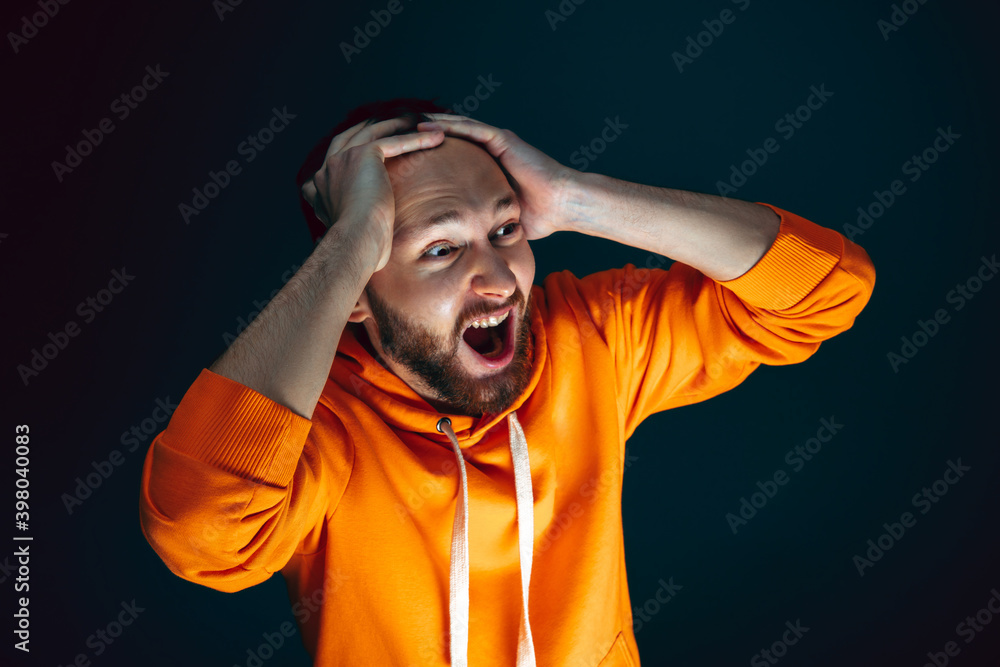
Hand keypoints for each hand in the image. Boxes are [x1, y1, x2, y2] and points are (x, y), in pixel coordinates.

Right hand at [300, 117, 443, 272]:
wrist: (355, 243)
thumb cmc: (358, 248)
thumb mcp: (351, 231)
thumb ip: (356, 221)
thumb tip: (364, 232)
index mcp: (319, 185)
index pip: (337, 157)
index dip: (356, 146)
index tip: (372, 143)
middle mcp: (327, 168)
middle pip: (352, 135)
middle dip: (374, 126)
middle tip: (395, 122)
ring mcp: (343, 158)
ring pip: (373, 132)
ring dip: (398, 125)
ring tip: (419, 121)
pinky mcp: (363, 155)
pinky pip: (393, 140)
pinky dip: (416, 138)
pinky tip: (437, 137)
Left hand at [416, 114, 579, 239]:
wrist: (561, 205)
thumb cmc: (539, 217)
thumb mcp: (499, 221)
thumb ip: (483, 225)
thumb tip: (466, 249)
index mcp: (489, 166)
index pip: (452, 157)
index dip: (430, 155)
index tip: (407, 158)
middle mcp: (491, 150)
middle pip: (452, 138)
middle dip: (426, 136)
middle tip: (398, 135)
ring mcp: (498, 142)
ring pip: (459, 128)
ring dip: (434, 126)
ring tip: (407, 124)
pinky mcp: (504, 140)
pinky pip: (473, 129)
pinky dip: (452, 126)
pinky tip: (432, 124)